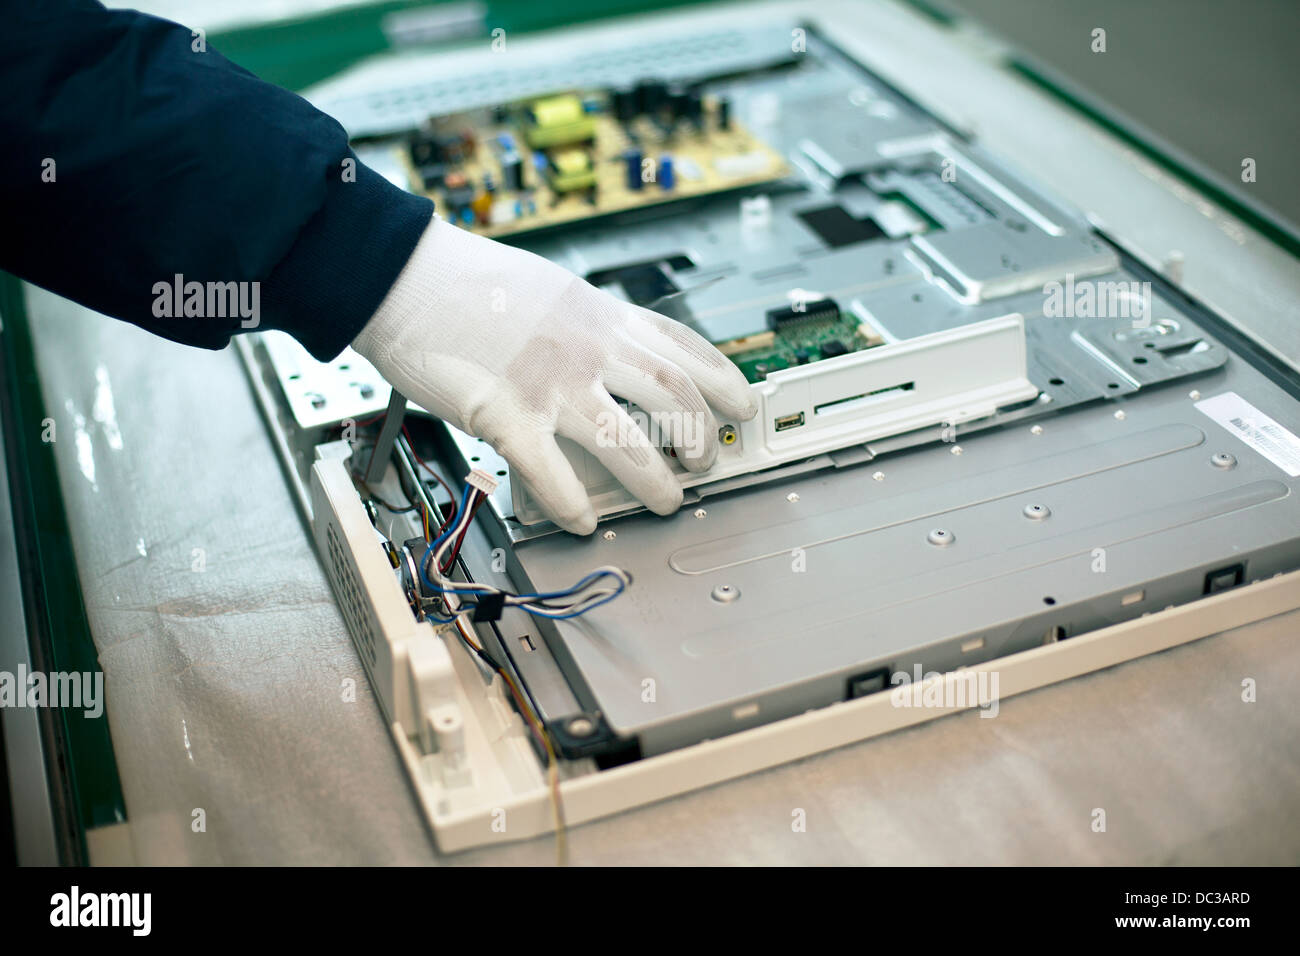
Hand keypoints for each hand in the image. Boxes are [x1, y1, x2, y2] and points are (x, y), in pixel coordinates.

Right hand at [352, 215, 757, 533]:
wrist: (401, 276)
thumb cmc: (467, 281)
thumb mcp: (552, 288)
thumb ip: (590, 322)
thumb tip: (618, 350)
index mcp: (599, 314)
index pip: (683, 347)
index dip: (724, 380)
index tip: (744, 404)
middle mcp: (586, 347)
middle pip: (671, 396)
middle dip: (698, 435)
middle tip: (704, 462)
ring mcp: (549, 382)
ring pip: (625, 440)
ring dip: (653, 479)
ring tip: (666, 503)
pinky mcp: (505, 414)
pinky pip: (550, 470)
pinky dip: (572, 502)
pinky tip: (584, 521)